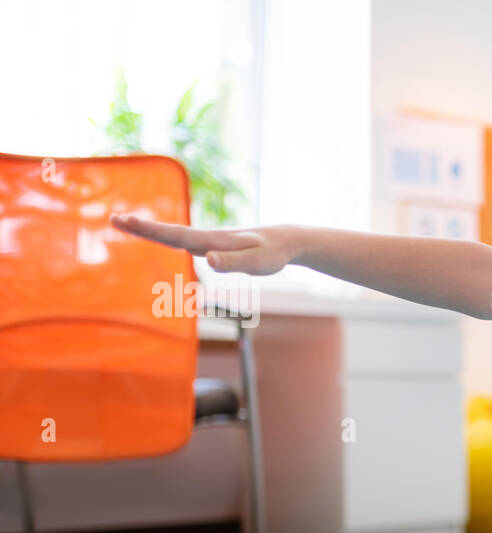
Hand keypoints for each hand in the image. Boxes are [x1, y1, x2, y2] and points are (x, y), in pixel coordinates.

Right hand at [109, 213, 298, 276]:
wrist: (284, 241)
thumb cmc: (272, 254)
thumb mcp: (256, 262)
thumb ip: (233, 262)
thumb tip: (208, 260)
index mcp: (212, 241)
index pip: (175, 235)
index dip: (150, 230)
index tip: (125, 220)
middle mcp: (206, 238)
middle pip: (169, 232)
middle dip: (141, 227)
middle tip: (113, 218)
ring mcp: (209, 241)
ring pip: (174, 235)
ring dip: (149, 229)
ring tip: (125, 222)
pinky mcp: (213, 245)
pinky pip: (183, 240)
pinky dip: (164, 236)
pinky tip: (156, 236)